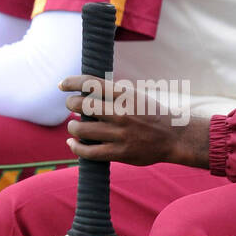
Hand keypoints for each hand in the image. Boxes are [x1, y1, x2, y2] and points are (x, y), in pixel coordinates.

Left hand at [60, 75, 210, 168]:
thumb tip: (82, 95)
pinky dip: (76, 147)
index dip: (71, 82)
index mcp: (125, 95)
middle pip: (81, 105)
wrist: (174, 137)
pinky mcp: (120, 152)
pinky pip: (89, 152)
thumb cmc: (151, 115)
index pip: (90, 83)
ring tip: (74, 127)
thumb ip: (112, 95)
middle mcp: (121, 112)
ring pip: (81, 129)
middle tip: (71, 106)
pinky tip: (73, 144)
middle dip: (70, 104)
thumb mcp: (135, 97)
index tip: (61, 85)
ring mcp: (120, 134)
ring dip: (72, 128)